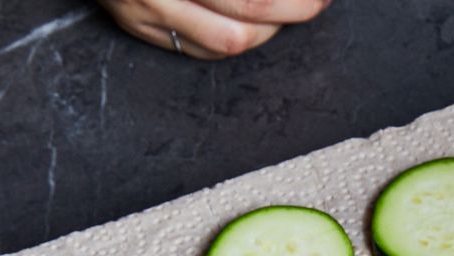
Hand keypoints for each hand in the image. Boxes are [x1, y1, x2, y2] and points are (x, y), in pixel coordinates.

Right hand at [97, 0, 329, 58]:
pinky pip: (202, 52)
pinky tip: (259, 24)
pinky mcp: (136, 26)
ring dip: (271, 30)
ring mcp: (140, 10)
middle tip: (318, 0)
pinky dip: (238, 40)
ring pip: (228, 43)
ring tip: (294, 10)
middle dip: (294, 9)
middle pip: (246, 16)